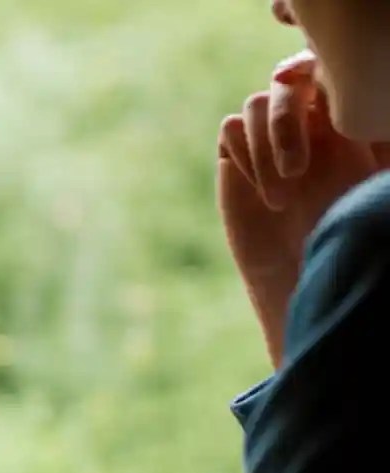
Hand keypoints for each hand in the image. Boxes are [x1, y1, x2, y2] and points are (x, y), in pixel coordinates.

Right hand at [217, 50, 389, 367]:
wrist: (304, 277)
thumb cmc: (346, 237)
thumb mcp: (362, 185)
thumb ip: (360, 140)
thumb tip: (338, 98)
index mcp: (340, 120)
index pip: (323, 76)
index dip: (317, 79)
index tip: (323, 115)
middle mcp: (303, 124)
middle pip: (285, 84)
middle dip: (286, 124)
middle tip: (298, 173)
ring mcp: (265, 141)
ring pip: (255, 105)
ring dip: (265, 147)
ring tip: (282, 197)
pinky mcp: (234, 161)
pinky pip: (229, 130)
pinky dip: (244, 156)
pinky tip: (264, 194)